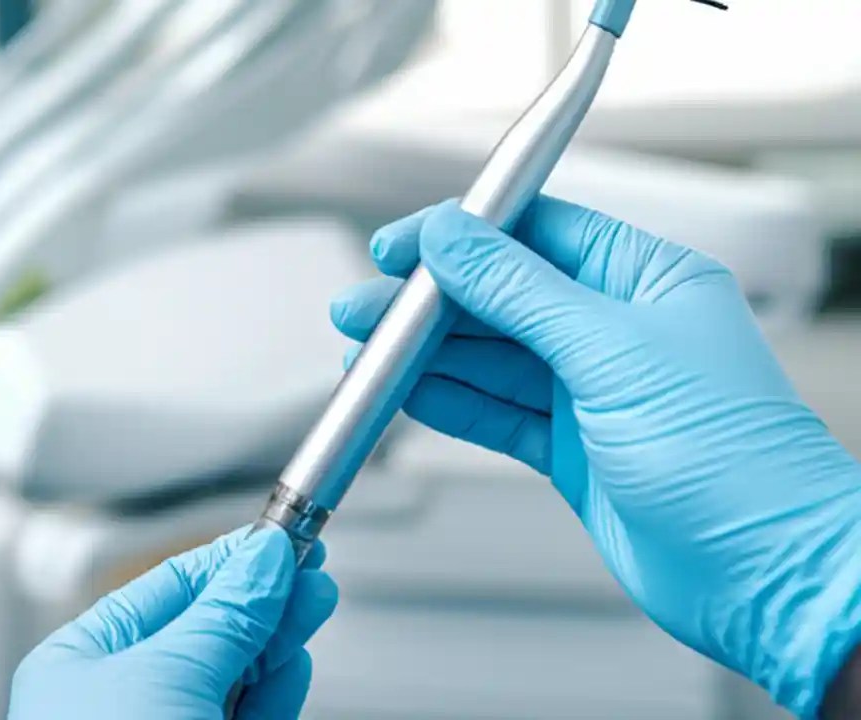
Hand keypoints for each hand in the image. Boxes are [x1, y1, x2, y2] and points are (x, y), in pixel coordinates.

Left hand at [7, 527, 337, 719]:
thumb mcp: (169, 678)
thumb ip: (224, 617)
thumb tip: (262, 559)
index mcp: (79, 665)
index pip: (165, 590)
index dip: (229, 559)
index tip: (282, 535)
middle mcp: (116, 704)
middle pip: (204, 632)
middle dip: (262, 598)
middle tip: (311, 566)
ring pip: (229, 678)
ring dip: (276, 640)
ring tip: (314, 600)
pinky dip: (273, 692)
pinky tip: (293, 662)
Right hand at [331, 197, 860, 716]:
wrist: (762, 574)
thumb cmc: (732, 460)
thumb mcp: (609, 350)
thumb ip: (518, 290)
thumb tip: (452, 237)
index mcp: (647, 281)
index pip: (538, 232)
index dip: (462, 234)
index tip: (402, 245)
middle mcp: (619, 330)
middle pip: (501, 297)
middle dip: (429, 302)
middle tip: (366, 307)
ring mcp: (593, 393)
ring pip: (490, 358)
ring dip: (426, 354)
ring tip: (368, 349)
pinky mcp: (573, 450)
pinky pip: (495, 413)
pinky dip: (449, 402)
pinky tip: (408, 391)